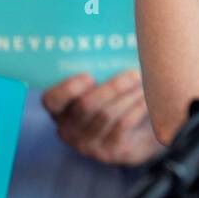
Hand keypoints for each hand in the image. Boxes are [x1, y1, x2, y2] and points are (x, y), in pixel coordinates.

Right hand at [42, 69, 164, 166]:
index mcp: (60, 111)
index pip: (51, 100)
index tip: (90, 76)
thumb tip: (113, 43)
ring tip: (144, 83)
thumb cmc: (117, 102)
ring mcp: (87, 145)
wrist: (141, 136)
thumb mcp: (103, 88)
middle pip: (86, 105)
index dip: (68, 88)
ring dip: (128, 95)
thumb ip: (100, 72)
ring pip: (107, 114)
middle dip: (112, 87)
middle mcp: (68, 130)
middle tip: (134, 73)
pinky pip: (123, 125)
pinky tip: (147, 100)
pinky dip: (136, 108)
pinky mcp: (109, 153)